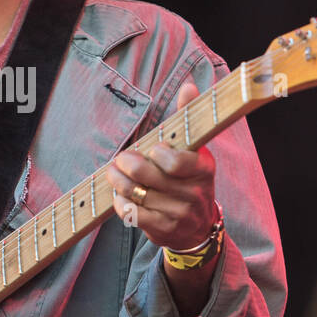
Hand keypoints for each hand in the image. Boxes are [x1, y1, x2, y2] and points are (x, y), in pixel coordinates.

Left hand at [106, 79, 217, 249]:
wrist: (199, 225)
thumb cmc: (189, 177)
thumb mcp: (194, 149)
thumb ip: (188, 117)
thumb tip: (189, 86)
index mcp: (203, 168)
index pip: (176, 162)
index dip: (157, 154)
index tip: (151, 148)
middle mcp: (194, 193)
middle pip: (148, 176)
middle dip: (127, 164)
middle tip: (120, 159)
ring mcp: (178, 214)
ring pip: (136, 194)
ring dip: (118, 181)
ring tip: (113, 173)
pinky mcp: (163, 230)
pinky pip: (132, 214)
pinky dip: (120, 202)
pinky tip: (119, 194)